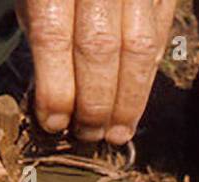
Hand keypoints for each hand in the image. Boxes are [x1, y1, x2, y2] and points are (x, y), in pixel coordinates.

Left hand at [17, 0, 176, 144]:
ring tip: (116, 131)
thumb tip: (52, 98)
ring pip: (139, 48)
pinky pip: (159, 35)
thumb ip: (39, 29)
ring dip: (128, 100)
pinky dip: (148, 74)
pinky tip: (135, 100)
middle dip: (94, 102)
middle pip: (100, 47)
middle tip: (86, 134)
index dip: (56, 87)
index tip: (53, 121)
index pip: (54, 37)